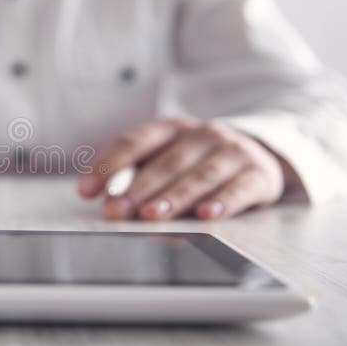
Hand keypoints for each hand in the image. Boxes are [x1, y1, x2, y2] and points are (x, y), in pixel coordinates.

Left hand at [77, 117, 285, 219]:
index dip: (108, 165)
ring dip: (173, 197)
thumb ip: (137, 178)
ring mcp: (233, 152)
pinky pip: (240, 188)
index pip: (134, 142)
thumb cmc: (197, 165)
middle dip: (138, 188)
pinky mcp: (260, 174)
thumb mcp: (167, 161)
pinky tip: (206, 215)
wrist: (260, 155)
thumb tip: (104, 203)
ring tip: (151, 215)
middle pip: (165, 162)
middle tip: (116, 210)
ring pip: (199, 175)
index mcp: (171, 129)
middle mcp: (202, 134)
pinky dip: (223, 202)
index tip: (86, 190)